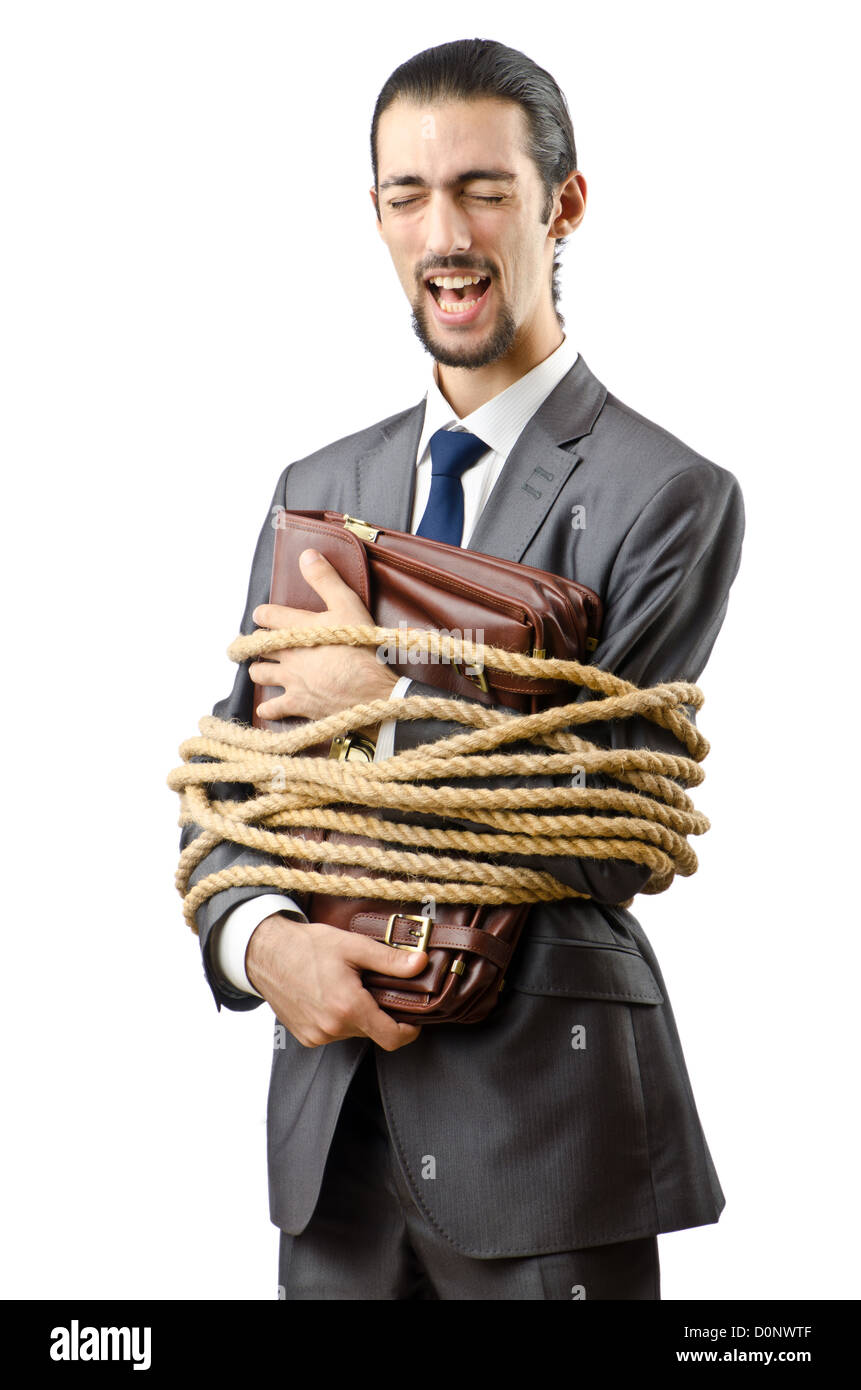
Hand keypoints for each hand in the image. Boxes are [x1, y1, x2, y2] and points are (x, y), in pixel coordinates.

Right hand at [246, 913, 425, 1050]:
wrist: (266, 954)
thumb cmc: (307, 946)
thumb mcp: (353, 946)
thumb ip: (390, 960)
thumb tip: (421, 964)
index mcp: (348, 1007)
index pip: (392, 1038)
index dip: (409, 1031)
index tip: (413, 1019)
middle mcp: (332, 1028)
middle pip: (373, 1031)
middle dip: (378, 1012)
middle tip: (371, 986)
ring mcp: (317, 1036)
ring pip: (353, 1032)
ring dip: (357, 1015)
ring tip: (347, 987)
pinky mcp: (305, 1037)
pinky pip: (333, 1033)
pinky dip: (338, 1019)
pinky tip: (329, 995)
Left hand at [249, 549, 397, 721]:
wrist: (371, 689)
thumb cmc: (360, 646)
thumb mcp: (347, 604)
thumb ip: (325, 579)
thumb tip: (307, 554)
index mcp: (296, 628)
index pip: (266, 615)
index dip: (263, 613)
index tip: (264, 615)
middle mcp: (287, 654)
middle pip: (258, 647)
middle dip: (257, 644)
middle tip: (261, 645)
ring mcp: (290, 680)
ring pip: (259, 674)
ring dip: (260, 671)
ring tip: (265, 669)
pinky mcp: (298, 704)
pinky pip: (272, 708)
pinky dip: (269, 708)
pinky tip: (269, 707)